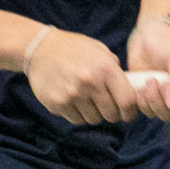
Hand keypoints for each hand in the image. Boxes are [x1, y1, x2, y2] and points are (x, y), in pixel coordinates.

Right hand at [24, 28, 139, 124]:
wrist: (39, 48)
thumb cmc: (74, 49)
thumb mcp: (100, 51)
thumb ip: (116, 71)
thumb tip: (130, 91)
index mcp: (104, 68)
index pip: (127, 101)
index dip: (131, 112)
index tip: (128, 113)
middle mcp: (89, 83)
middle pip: (111, 114)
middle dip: (112, 113)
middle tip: (107, 107)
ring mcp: (72, 95)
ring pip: (93, 119)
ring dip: (94, 114)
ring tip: (88, 100)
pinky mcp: (57, 104)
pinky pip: (76, 120)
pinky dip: (79, 114)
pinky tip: (74, 100)